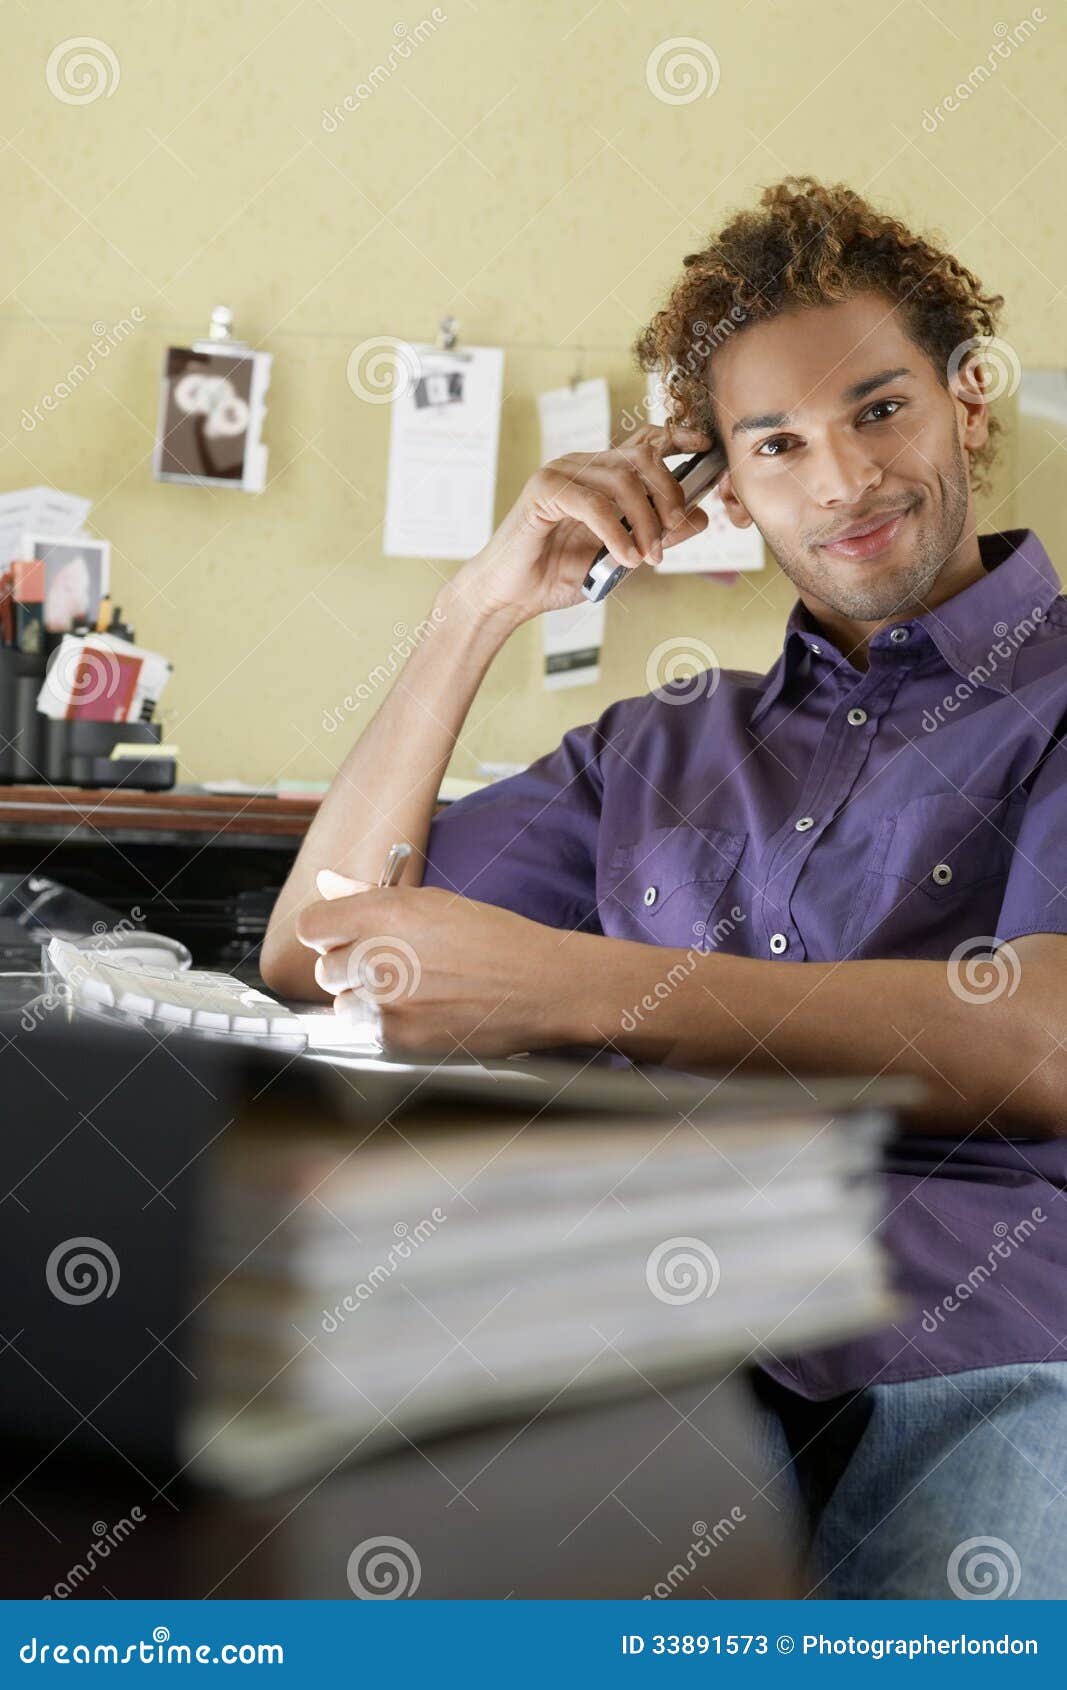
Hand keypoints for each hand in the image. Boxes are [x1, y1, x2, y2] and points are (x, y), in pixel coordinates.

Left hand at [296, 885, 595, 1054]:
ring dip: (364, 1002)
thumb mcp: (433, 902)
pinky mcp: (399, 1037)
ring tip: (408, 992)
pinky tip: (420, 1012)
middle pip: (325, 968)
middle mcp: (379, 954)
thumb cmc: (496, 940)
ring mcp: (387, 1000)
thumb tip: (326, 882)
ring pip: (342, 1005)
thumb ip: (367, 895)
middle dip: (350, 968)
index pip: (311, 926)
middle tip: (392, 967)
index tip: (344, 938)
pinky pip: (364, 1033)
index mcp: (386, 912)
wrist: (542, 985)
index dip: (328, 933)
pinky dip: (385, 1026)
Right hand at [444, 423, 715, 624]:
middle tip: (672, 532)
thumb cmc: (557, 574)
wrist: (512, 595)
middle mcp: (581, 466)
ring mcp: (560, 473)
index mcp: (599, 475)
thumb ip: (657, 535)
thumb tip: (700, 516)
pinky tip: (625, 558)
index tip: (705, 446)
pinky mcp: (543, 491)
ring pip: (623, 480)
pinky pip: (594, 504)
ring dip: (645, 522)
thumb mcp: (621, 555)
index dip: (677, 437)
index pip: (644, 442)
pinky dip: (617, 533)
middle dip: (668, 493)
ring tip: (648, 557)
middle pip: (642, 457)